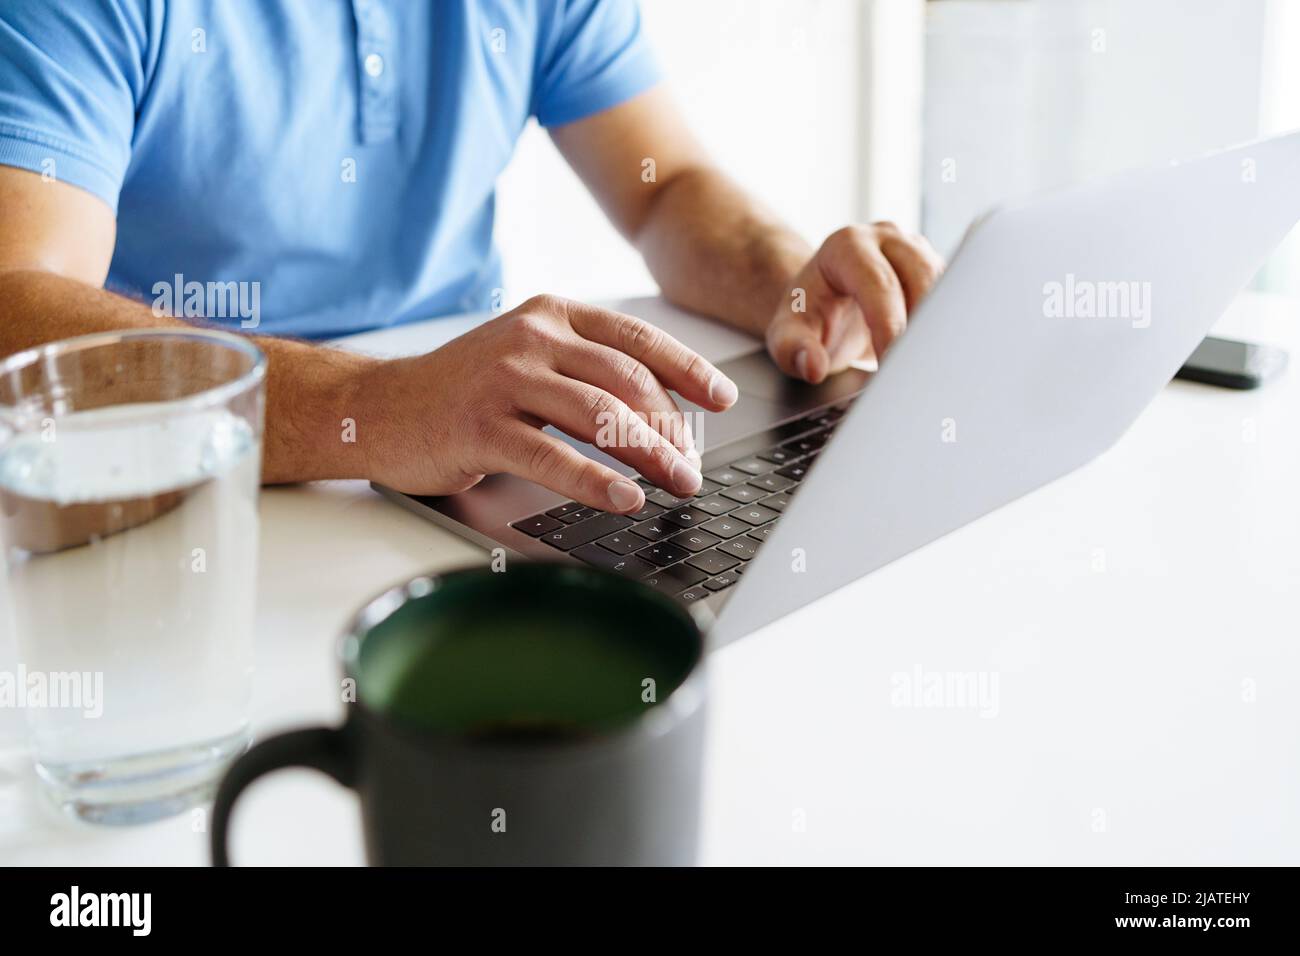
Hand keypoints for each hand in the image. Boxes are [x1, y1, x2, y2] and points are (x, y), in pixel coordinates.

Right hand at [355, 295, 738, 513]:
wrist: (380, 407)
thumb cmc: (462, 391)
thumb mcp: (527, 358)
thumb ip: (584, 370)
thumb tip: (659, 415)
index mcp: (553, 316)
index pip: (637, 338)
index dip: (687, 370)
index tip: (720, 399)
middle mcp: (533, 338)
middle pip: (627, 380)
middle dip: (672, 429)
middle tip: (693, 466)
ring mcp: (505, 378)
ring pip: (599, 415)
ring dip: (648, 455)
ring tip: (676, 484)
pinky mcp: (481, 425)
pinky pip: (552, 455)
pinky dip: (595, 480)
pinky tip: (624, 497)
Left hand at [765, 223, 944, 382]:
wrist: (827, 306)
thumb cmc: (809, 316)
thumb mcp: (787, 335)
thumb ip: (792, 349)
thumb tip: (813, 366)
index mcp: (846, 246)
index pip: (878, 283)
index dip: (889, 326)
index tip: (891, 364)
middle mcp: (885, 239)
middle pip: (921, 276)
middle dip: (922, 326)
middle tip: (917, 370)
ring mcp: (914, 249)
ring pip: (945, 283)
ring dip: (940, 325)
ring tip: (929, 364)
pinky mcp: (935, 268)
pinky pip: (954, 293)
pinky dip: (948, 324)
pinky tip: (939, 352)